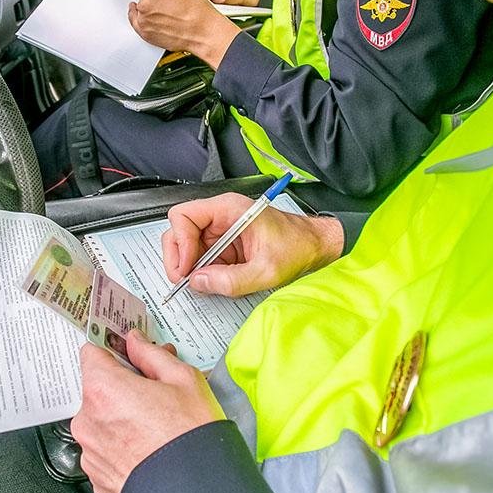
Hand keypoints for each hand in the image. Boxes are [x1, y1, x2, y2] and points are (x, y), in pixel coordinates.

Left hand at [71, 331, 223, 492]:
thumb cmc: (190, 439)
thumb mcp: (183, 380)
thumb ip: (152, 355)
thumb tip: (136, 343)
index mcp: (103, 390)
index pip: (91, 353)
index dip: (111, 351)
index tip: (125, 354)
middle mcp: (88, 421)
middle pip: (97, 390)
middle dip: (121, 388)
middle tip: (153, 395)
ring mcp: (90, 452)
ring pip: (101, 421)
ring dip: (119, 419)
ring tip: (154, 428)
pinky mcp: (97, 477)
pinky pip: (105, 450)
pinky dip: (120, 447)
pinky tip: (146, 449)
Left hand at [129, 0, 241, 67]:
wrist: (202, 31)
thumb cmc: (197, 10)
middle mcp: (145, 3)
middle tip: (164, 3)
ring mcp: (144, 19)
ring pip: (139, 11)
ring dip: (147, 11)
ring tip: (164, 14)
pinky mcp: (144, 32)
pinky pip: (136, 24)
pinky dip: (142, 21)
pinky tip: (149, 19)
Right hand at [162, 193, 344, 296]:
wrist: (315, 247)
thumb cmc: (297, 246)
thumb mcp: (266, 270)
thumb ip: (231, 280)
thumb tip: (198, 283)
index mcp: (228, 209)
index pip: (183, 215)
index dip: (179, 242)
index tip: (186, 267)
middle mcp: (220, 216)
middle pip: (179, 230)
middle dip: (178, 257)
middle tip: (185, 280)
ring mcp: (220, 231)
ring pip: (186, 246)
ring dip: (188, 266)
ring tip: (201, 283)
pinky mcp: (224, 245)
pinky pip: (201, 257)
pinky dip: (200, 272)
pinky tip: (212, 282)